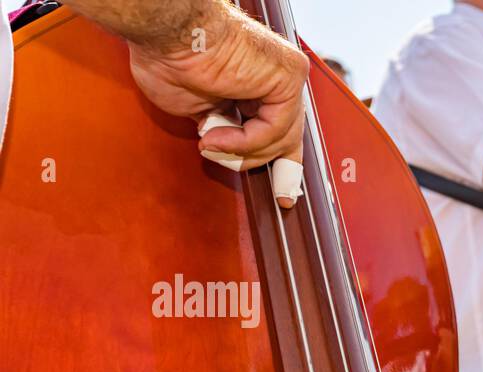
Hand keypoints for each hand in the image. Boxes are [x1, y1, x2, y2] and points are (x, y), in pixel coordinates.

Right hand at [125, 2, 308, 205]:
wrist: (166, 33)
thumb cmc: (170, 61)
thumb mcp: (202, 112)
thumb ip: (226, 132)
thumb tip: (231, 152)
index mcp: (258, 84)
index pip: (280, 130)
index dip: (282, 165)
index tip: (285, 197)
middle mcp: (277, 79)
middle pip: (286, 137)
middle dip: (272, 167)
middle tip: (276, 195)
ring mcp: (286, 76)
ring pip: (280, 138)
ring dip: (241, 152)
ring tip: (210, 144)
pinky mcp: (288, 77)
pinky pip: (274, 129)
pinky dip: (245, 141)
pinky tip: (215, 136)